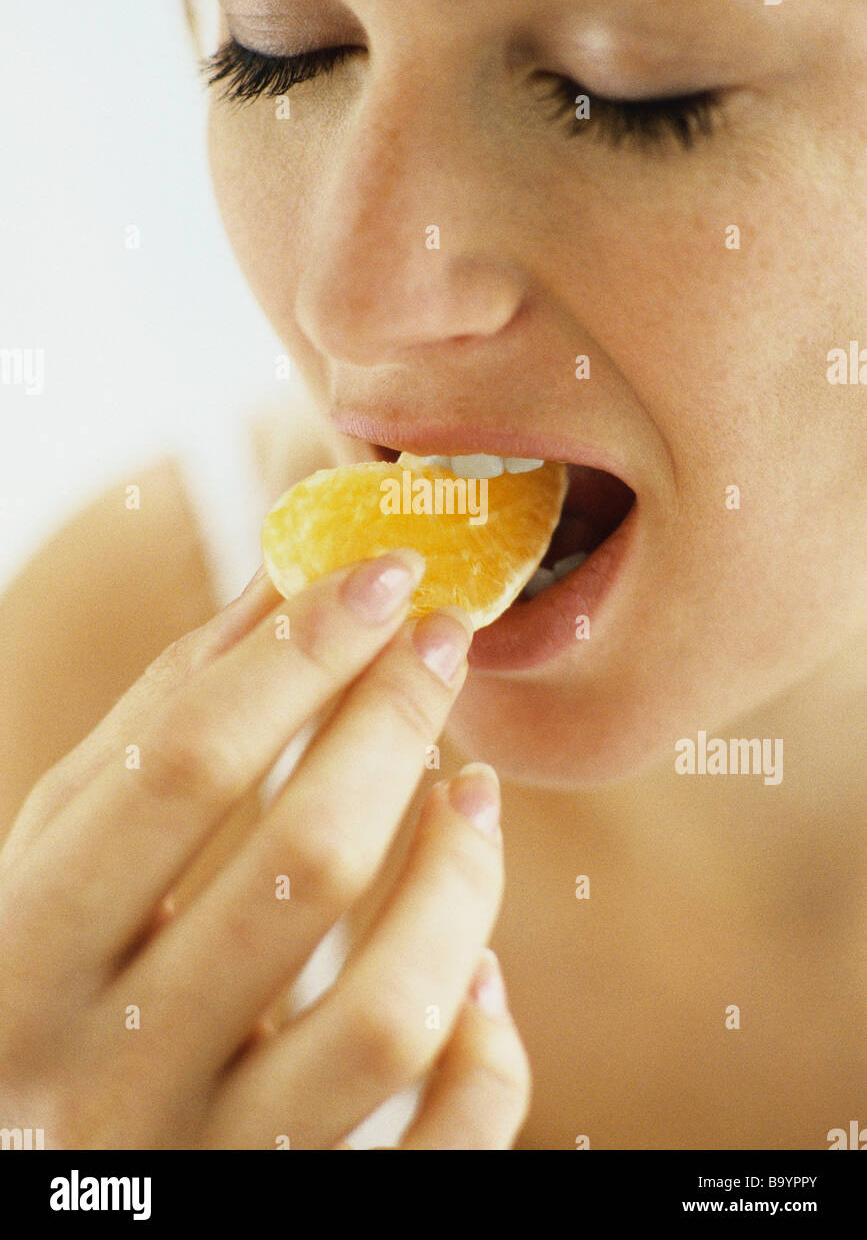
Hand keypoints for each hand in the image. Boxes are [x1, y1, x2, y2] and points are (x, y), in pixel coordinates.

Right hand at [0, 551, 529, 1147]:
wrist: (38, 1183)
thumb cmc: (47, 985)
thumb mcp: (60, 854)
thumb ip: (154, 728)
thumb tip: (282, 586)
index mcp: (20, 963)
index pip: (180, 770)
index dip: (297, 653)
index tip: (385, 575)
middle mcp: (105, 1077)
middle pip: (303, 864)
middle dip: (392, 720)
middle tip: (442, 642)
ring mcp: (210, 1168)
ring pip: (390, 1011)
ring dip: (459, 871)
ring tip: (472, 785)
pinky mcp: (304, 1223)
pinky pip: (444, 1142)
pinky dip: (486, 1045)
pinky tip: (484, 966)